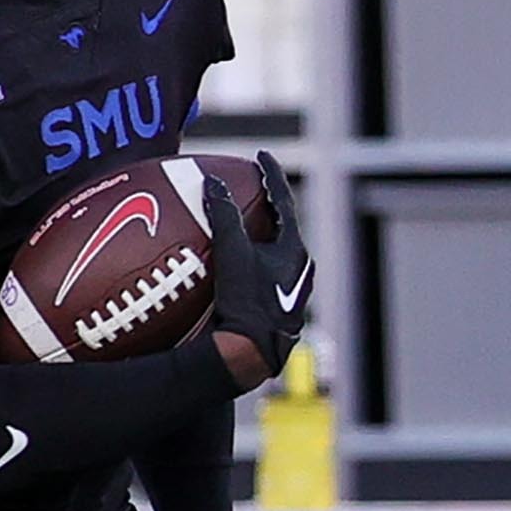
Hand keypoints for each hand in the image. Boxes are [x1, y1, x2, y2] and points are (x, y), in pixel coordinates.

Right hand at [206, 152, 312, 390]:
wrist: (251, 354)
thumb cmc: (245, 304)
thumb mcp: (233, 255)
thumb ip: (224, 217)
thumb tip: (212, 183)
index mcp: (295, 251)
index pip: (285, 201)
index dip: (272, 175)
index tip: (260, 156)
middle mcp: (298, 270)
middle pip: (283, 227)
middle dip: (268, 208)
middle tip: (252, 191)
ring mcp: (288, 292)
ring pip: (274, 254)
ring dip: (257, 239)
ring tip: (239, 229)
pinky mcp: (273, 310)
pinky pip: (259, 276)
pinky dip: (244, 265)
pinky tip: (224, 273)